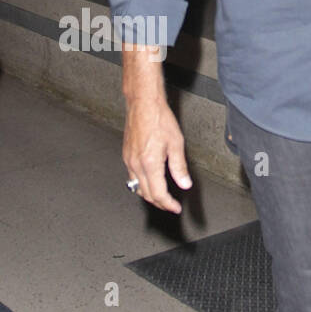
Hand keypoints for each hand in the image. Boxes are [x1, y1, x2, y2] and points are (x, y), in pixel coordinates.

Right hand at [123, 94, 192, 213]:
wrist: (143, 104)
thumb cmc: (159, 119)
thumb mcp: (176, 143)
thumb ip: (179, 167)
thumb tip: (184, 183)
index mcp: (150, 163)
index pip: (158, 193)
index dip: (168, 204)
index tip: (175, 207)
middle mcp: (136, 164)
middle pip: (147, 194)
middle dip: (160, 203)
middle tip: (171, 205)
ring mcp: (129, 160)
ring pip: (137, 187)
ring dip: (150, 195)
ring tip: (162, 197)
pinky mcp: (126, 155)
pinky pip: (132, 177)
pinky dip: (142, 185)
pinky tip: (150, 181)